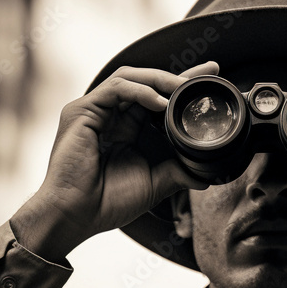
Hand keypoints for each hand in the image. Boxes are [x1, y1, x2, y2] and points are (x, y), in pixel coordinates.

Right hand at [11, 61, 219, 260]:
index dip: (180, 86)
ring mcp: (94, 111)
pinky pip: (115, 89)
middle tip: (206, 72)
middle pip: (145, 82)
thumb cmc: (107, 202)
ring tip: (183, 88)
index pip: (155, 98)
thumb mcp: (154, 184)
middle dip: (176, 76)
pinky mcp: (81, 111)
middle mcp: (109, 115)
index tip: (209, 76)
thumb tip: (206, 175)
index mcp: (124, 128)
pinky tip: (160, 102)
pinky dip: (140, 91)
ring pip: (130, 78)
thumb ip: (177, 173)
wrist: (77, 215)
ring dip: (160, 80)